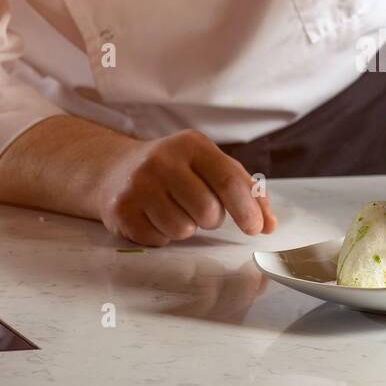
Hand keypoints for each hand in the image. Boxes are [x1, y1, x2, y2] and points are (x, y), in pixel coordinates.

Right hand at [95, 130, 276, 246]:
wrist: (115, 170)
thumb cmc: (176, 170)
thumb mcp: (209, 165)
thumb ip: (245, 190)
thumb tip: (270, 224)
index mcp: (191, 145)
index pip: (228, 181)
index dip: (248, 209)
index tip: (257, 228)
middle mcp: (162, 161)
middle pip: (208, 210)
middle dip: (213, 219)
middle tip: (204, 211)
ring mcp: (138, 185)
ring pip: (183, 229)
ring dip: (188, 228)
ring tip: (176, 211)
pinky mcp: (121, 210)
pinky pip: (159, 240)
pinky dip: (164, 236)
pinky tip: (155, 218)